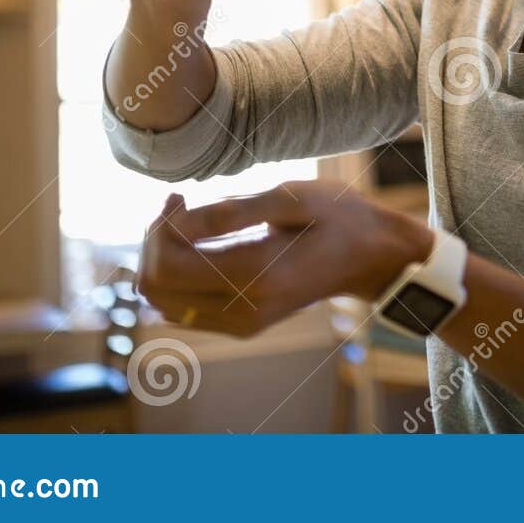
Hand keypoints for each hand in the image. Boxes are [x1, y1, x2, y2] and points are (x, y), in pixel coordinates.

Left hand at [139, 182, 433, 337]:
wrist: (370, 257)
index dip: (157, 229)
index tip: (179, 196)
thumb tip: (176, 223)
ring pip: (162, 302)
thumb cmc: (336, 217)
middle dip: (153, 242)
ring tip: (188, 219)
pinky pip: (182, 308)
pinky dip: (177, 275)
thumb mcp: (291, 198)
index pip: (166, 266)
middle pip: (154, 288)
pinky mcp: (240, 326)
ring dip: (162, 258)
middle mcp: (244, 311)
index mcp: (257, 276)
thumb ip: (231, 212)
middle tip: (178, 203)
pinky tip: (198, 243)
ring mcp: (241, 325)